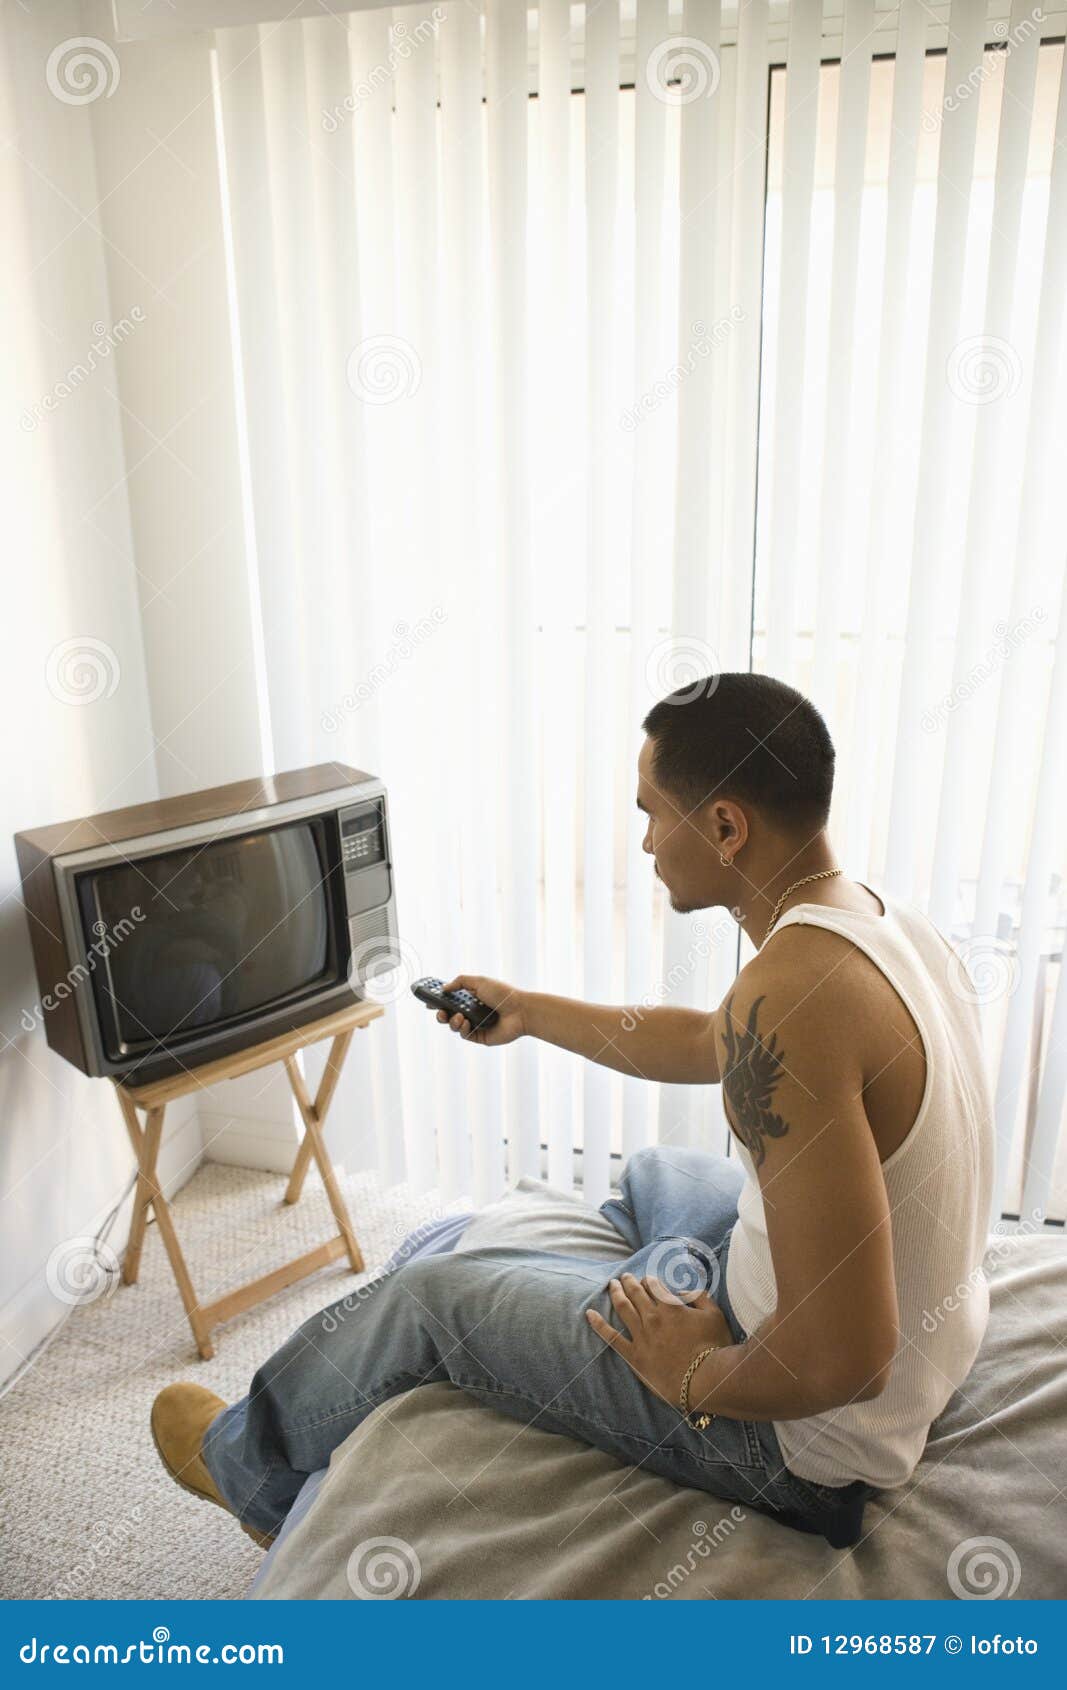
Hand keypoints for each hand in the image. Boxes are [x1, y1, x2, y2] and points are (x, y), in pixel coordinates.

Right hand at [429, 974, 526, 1046]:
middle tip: (439, 1012)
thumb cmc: (502, 994)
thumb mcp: (479, 981)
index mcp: (472, 998)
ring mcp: (476, 1025)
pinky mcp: (480, 1036)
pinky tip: (466, 1023)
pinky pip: (465, 1035)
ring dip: (451, 1021)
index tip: (428, 1001)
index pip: (451, 1000)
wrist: (520, 1011)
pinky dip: (462, 1029)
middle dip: (440, 1014)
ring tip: (458, 1017)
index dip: (438, 1001)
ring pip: (455, 1026)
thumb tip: (444, 988)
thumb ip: (460, 982)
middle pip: (449, 1015)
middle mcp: (472, 1012)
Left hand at [586, 1273, 731, 1408]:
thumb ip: (699, 1296)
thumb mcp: (714, 1314)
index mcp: (671, 1306)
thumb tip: (683, 1289)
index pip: (654, 1286)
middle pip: (636, 1293)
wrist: (706, 1379)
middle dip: (629, 1282)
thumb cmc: (715, 1347)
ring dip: (616, 1293)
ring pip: (623, 1308)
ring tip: (612, 1285)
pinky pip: (612, 1338)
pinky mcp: (634, 1356)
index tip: (647, 1280)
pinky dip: (599, 1324)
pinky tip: (589, 1313)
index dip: (649, 1280)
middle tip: (624, 1276)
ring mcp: (642, 1337)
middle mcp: (653, 1318)